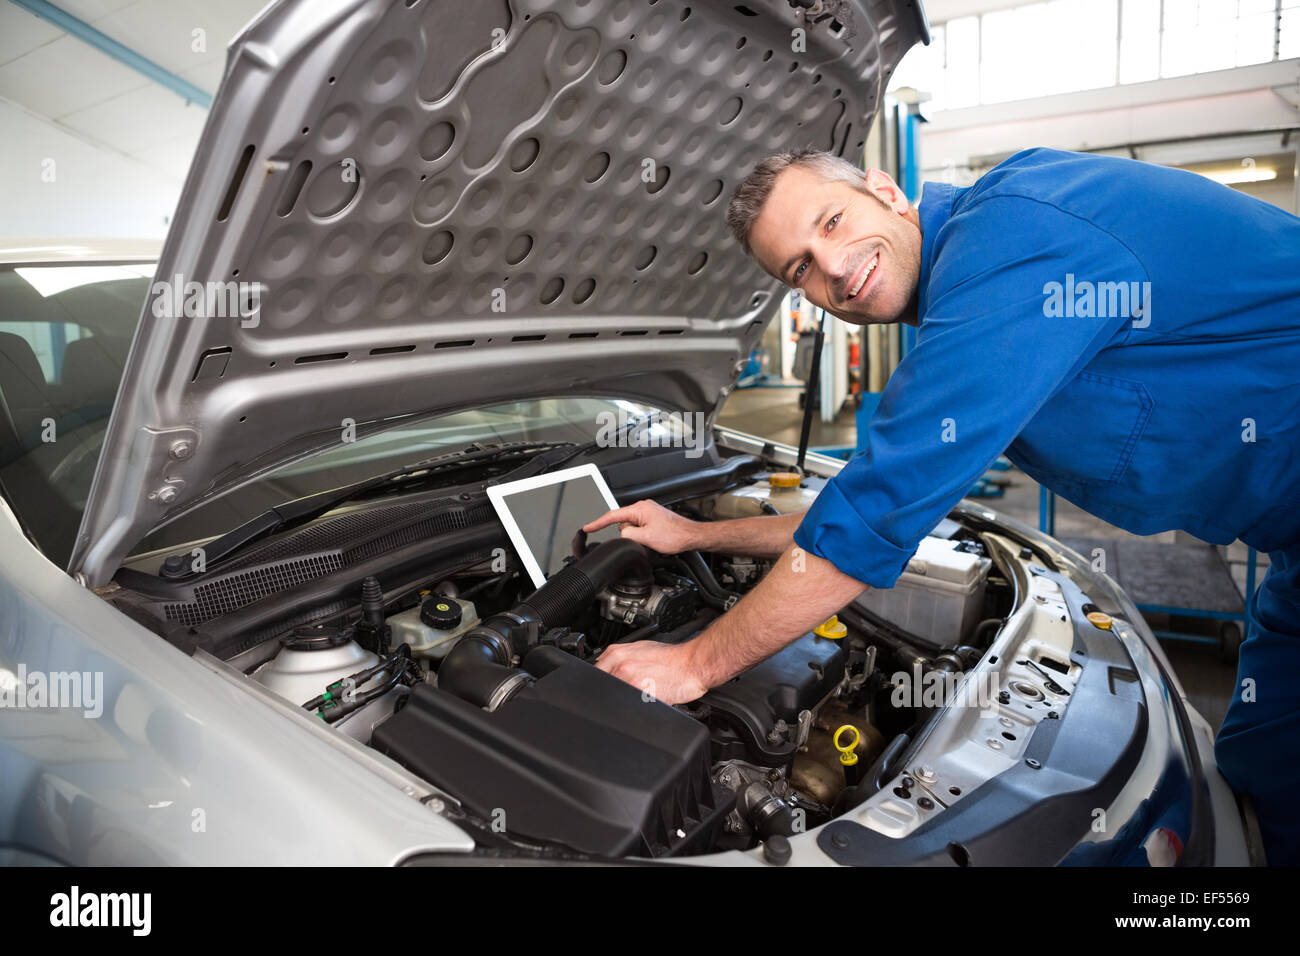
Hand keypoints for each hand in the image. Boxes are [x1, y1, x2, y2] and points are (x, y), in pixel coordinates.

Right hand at [582, 499, 702, 554]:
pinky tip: (653, 541)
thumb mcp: (646, 538)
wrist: (690, 536)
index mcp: (640, 509)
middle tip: (643, 541)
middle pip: (623, 523)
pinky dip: (642, 536)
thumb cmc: (675, 535)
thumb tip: (621, 534)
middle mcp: (643, 508)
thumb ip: (628, 535)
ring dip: (637, 537)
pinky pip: (639, 528)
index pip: (612, 515)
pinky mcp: (652, 519)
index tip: (588, 527)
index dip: (598, 522)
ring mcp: (648, 513)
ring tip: (652, 541)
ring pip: (631, 528)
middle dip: (628, 534)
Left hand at [596, 640, 708, 704]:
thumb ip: (618, 657)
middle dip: (609, 693)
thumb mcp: (641, 647)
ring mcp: (630, 683)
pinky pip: (628, 708)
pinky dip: (633, 709)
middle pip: (600, 688)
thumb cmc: (672, 658)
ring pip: (613, 700)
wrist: (693, 665)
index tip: (604, 688)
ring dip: (621, 702)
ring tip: (638, 696)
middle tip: (628, 691)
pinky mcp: (641, 698)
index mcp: (617, 654)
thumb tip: (602, 666)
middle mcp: (621, 667)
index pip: (593, 673)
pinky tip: (645, 702)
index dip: (597, 684)